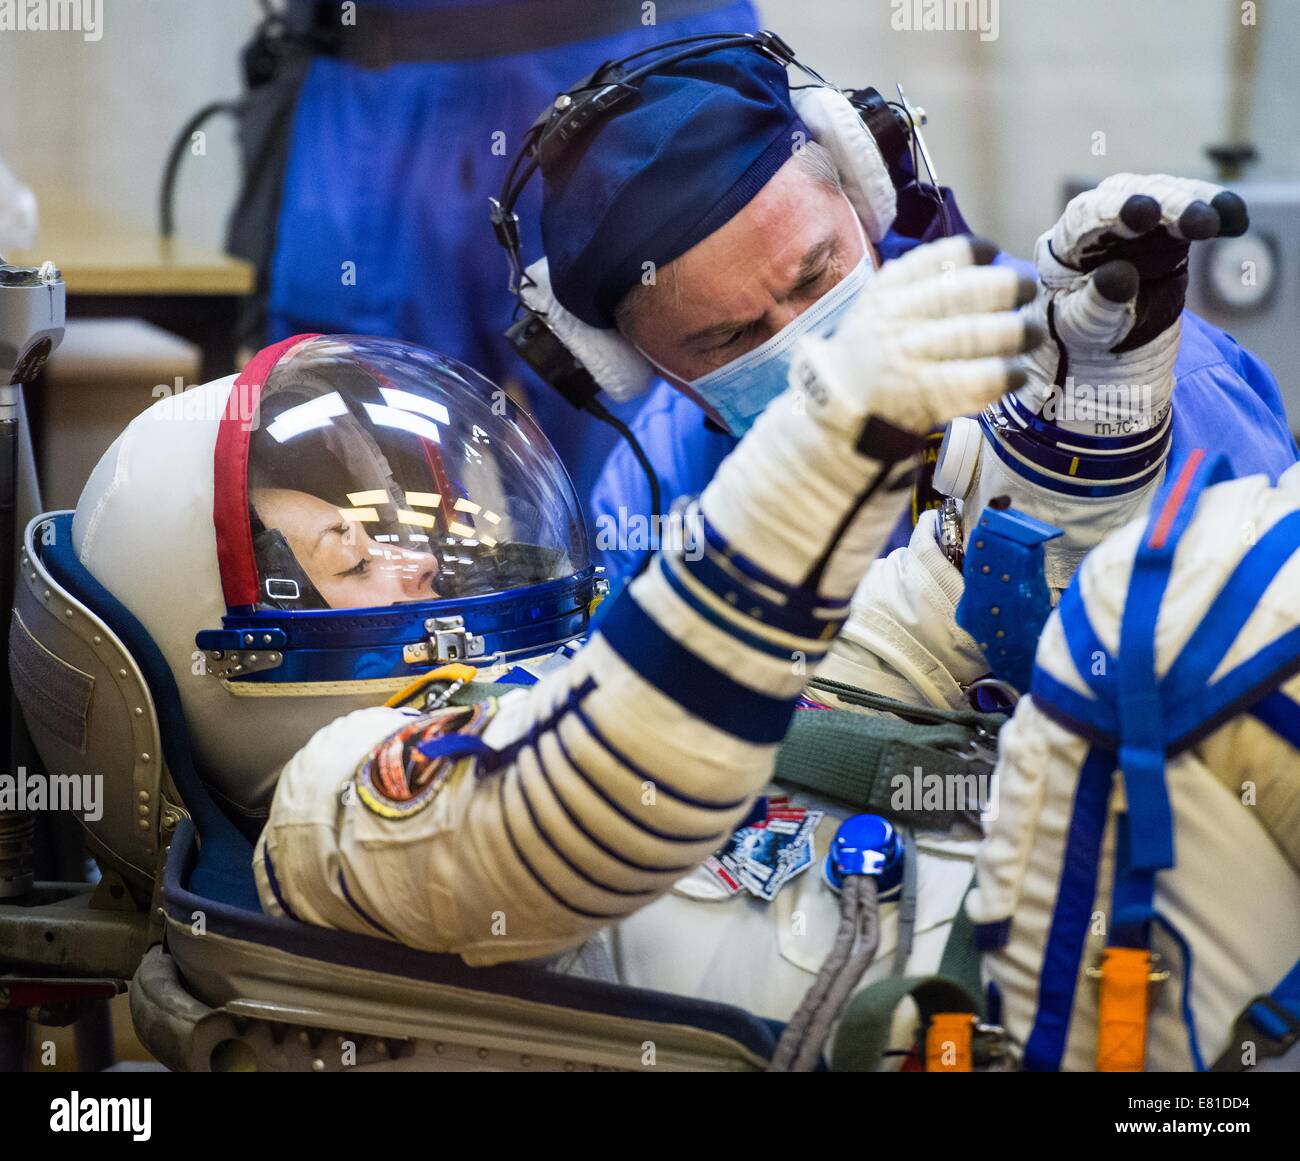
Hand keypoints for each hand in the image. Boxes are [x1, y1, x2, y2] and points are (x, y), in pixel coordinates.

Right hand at [790, 235, 1041, 452]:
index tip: (990, 251)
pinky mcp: (923, 397)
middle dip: (1004, 287)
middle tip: (1028, 289)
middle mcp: (895, 322)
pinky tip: (1016, 374)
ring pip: (971, 336)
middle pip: (959, 295)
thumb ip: (918, 288)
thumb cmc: (870, 355)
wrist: (838, 410)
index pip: (930, 261)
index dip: (967, 252)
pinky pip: (972, 381)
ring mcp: (908, 360)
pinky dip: (1001, 376)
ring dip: (1012, 332)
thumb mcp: (878, 310)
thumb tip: (986, 266)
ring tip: (1033, 333)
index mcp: (885, 295)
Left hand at [1020, 174, 1247, 422]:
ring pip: (1166, 196)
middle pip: (1132, 196)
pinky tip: (1236, 221)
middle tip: (1199, 221)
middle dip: (1167, 206)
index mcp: (1065, 242)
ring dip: (1197, 203)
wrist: (1104, 343)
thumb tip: (1121, 273)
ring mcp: (1135, 219)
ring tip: (1223, 219)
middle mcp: (1099, 219)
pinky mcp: (1167, 228)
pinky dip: (1216, 211)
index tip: (1143, 213)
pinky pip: (1192, 212)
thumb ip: (1097, 301)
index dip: (1116, 212)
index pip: (1088, 216)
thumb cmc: (1083, 333)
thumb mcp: (1084, 326)